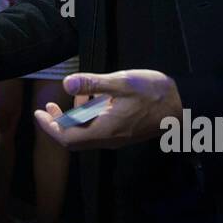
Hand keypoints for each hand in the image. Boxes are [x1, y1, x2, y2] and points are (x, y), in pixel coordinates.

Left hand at [34, 69, 181, 150]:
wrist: (184, 106)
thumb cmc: (155, 93)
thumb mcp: (122, 82)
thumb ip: (93, 83)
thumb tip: (67, 84)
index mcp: (105, 130)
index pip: (67, 137)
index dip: (49, 126)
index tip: (38, 113)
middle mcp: (109, 139)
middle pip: (74, 139)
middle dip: (57, 123)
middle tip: (48, 106)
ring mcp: (117, 138)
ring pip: (86, 134)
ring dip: (75, 118)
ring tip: (79, 94)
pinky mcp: (124, 133)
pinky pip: (98, 130)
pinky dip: (89, 117)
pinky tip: (96, 98)